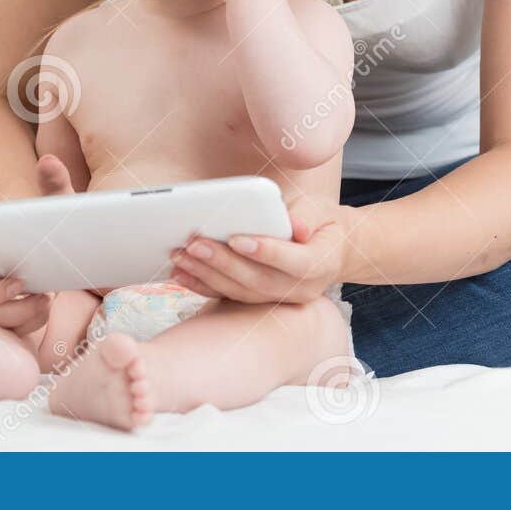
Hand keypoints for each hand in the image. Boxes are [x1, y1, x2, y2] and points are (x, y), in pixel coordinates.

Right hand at [0, 153, 77, 335]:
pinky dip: (25, 322)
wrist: (68, 262)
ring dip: (12, 311)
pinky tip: (44, 305)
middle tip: (20, 284)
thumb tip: (50, 162)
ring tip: (43, 295)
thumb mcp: (56, 210)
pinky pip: (2, 331)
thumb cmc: (51, 231)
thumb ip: (54, 185)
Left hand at [168, 194, 348, 303]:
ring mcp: (279, 298)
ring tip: (181, 255)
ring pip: (240, 291)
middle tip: (194, 243)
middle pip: (259, 280)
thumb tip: (295, 226)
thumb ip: (307, 217)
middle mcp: (300, 289)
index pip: (294, 263)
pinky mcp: (260, 299)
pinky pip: (229, 296)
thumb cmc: (321, 222)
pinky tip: (180, 272)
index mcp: (321, 264)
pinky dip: (203, 285)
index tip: (237, 239)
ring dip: (206, 274)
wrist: (330, 247)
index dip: (266, 252)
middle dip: (223, 262)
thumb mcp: (321, 210)